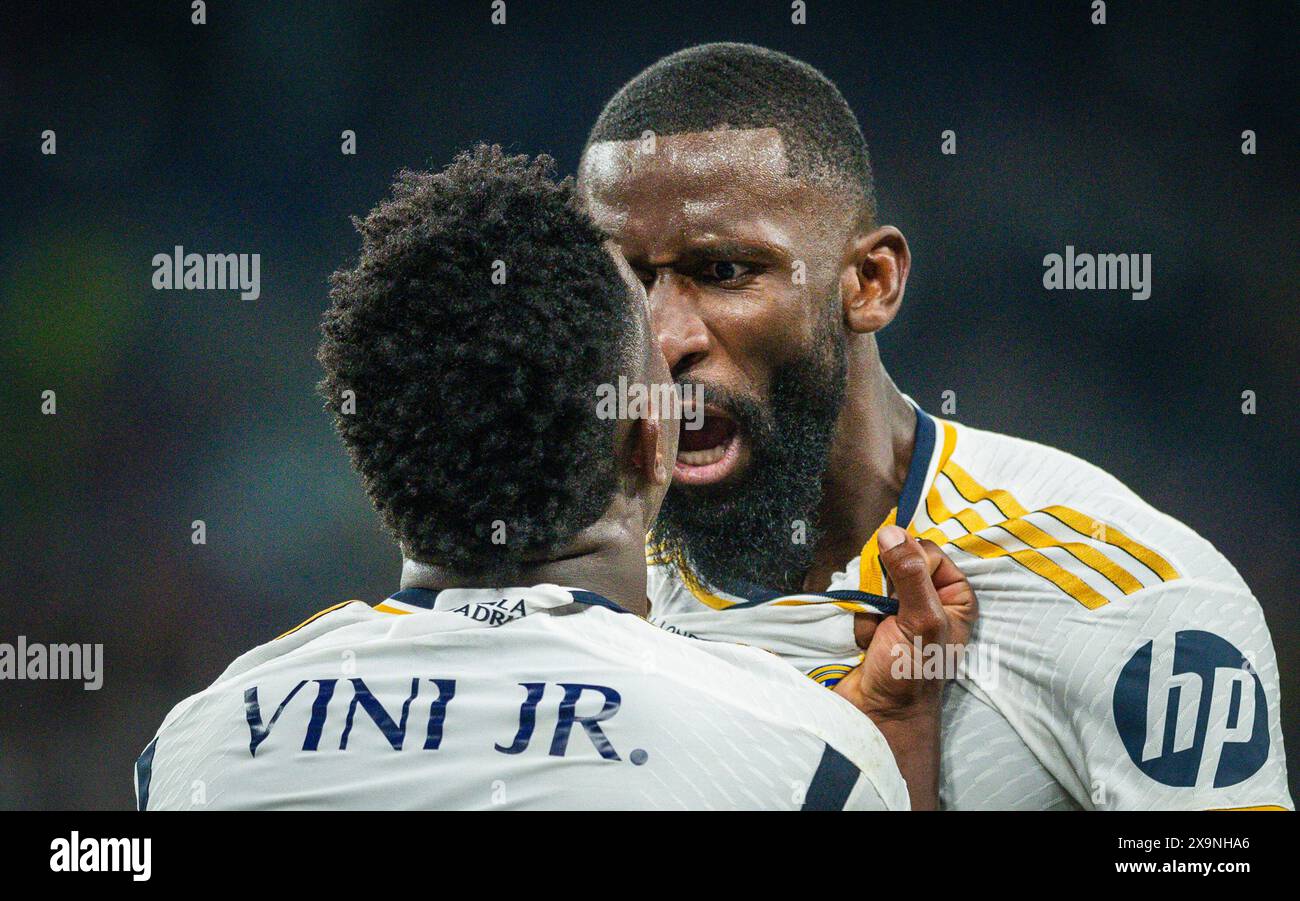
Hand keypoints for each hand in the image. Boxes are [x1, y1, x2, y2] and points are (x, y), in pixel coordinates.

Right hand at [833, 525, 976, 807]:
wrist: (878, 715)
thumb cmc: (912, 673)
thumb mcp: (920, 620)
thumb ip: (909, 575)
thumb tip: (891, 531)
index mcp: (956, 595)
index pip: (928, 551)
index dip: (910, 565)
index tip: (905, 594)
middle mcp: (932, 599)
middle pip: (899, 562)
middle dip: (885, 588)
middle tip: (891, 617)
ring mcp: (903, 611)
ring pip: (875, 581)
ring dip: (870, 606)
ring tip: (878, 636)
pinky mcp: (877, 622)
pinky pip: (861, 601)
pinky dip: (860, 620)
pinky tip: (868, 644)